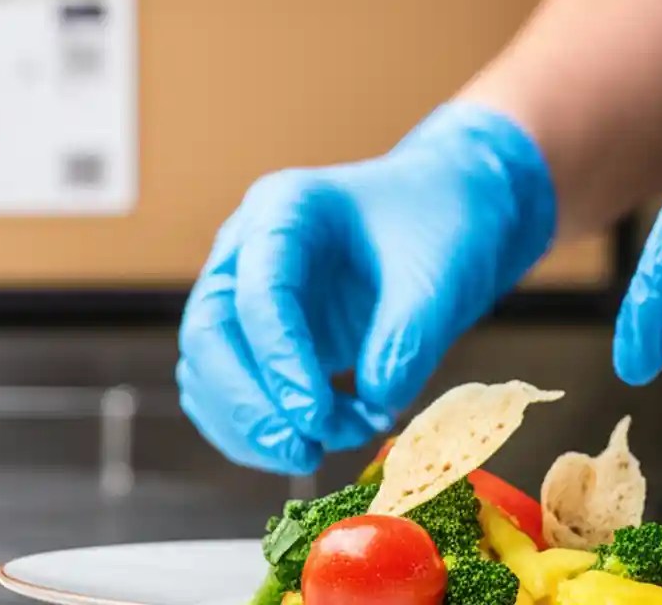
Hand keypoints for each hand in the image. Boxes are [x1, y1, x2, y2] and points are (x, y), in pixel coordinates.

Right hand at [177, 103, 555, 473]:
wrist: (454, 215)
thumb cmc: (445, 227)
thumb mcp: (442, 274)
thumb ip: (409, 336)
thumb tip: (376, 401)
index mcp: (285, 210)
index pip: (258, 293)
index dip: (280, 360)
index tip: (317, 416)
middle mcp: (248, 251)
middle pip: (209, 334)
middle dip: (249, 405)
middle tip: (305, 452)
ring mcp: (246, 296)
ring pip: (207, 372)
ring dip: (253, 426)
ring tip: (329, 445)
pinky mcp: (261, 340)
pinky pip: (232, 393)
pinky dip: (261, 431)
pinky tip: (320, 440)